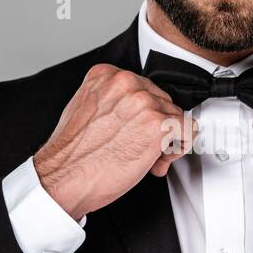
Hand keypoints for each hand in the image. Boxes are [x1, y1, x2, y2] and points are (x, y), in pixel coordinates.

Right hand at [34, 63, 196, 219]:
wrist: (65, 177)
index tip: (139, 128)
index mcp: (106, 75)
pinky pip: (187, 129)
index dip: (145, 112)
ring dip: (168, 140)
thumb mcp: (84, 109)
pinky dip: (181, 146)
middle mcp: (126, 83)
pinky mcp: (157, 125)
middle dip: (157, 126)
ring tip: (150, 157)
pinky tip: (162, 158)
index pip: (143, 87)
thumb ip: (110, 101)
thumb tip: (133, 112)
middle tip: (144, 147)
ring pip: (176, 115)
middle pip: (162, 100)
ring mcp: (143, 103)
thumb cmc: (72, 153)